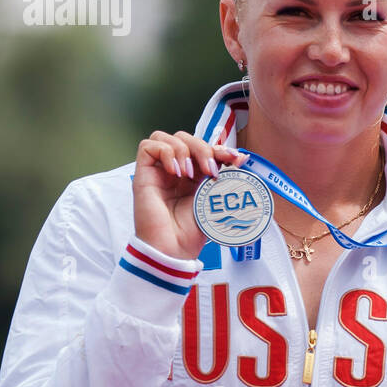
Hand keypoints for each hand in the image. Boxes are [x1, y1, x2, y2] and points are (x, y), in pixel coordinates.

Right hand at [133, 131, 246, 259]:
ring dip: (184, 149)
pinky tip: (175, 172)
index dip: (219, 148)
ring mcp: (158, 171)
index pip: (203, 148)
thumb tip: (242, 157)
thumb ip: (227, 178)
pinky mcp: (143, 175)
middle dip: (202, 147)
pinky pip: (147, 146)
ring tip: (190, 174)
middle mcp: (175, 170)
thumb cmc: (192, 231)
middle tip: (211, 170)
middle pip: (185, 138)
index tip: (235, 158)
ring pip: (165, 137)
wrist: (174, 249)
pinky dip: (165, 153)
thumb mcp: (215, 199)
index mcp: (194, 175)